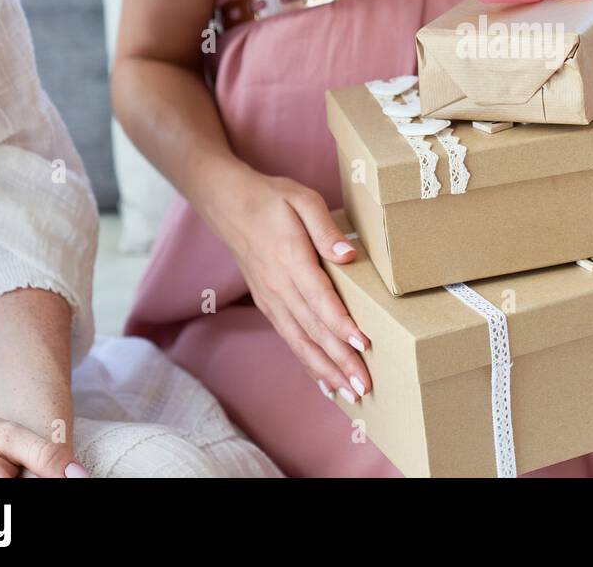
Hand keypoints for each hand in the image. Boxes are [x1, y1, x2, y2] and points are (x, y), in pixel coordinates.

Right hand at [207, 167, 371, 402]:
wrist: (229, 206)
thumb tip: (347, 256)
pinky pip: (290, 338)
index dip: (341, 324)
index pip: (320, 299)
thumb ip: (325, 228)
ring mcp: (272, 299)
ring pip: (301, 341)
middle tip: (363, 385)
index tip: (363, 345)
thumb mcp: (303, 199)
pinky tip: (324, 380)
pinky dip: (307, 361)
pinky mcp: (269, 304)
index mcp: (291, 259)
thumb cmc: (272, 199)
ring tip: (348, 393)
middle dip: (339, 360)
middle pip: (313, 329)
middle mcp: (280, 286)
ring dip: (325, 370)